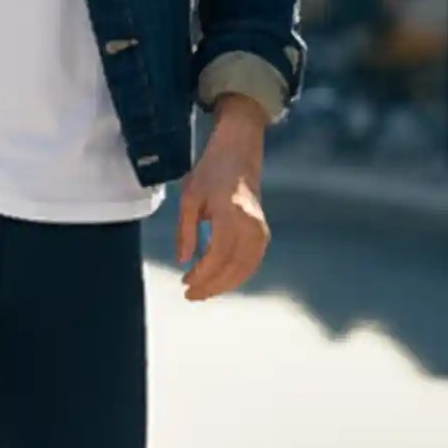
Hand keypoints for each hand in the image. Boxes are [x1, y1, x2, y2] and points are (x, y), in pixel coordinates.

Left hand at [176, 94, 271, 301]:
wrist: (238, 152)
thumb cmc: (211, 172)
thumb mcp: (189, 198)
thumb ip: (185, 231)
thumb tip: (184, 262)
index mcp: (231, 215)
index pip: (218, 256)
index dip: (202, 274)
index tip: (185, 283)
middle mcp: (251, 225)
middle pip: (234, 267)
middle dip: (212, 285)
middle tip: (191, 295)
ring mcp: (261, 229)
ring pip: (246, 267)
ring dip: (225, 283)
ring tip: (204, 291)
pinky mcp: (263, 231)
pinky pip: (252, 261)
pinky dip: (237, 275)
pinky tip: (221, 280)